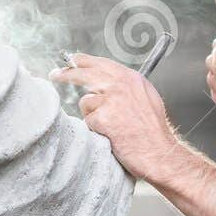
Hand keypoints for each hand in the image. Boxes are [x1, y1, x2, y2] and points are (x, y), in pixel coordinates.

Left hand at [50, 52, 179, 181]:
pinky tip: (112, 136)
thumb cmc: (153, 132)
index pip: (100, 63)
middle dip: (66, 73)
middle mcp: (120, 84)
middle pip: (84, 73)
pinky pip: (89, 121)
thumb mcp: (147, 98)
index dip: (82, 61)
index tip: (72, 61)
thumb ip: (126, 87)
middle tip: (55, 75)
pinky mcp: (103, 118)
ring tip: (112, 128)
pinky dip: (97, 130)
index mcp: (131, 78)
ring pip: (86, 102)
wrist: (160, 153)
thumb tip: (104, 82)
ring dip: (92, 116)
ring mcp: (111, 100)